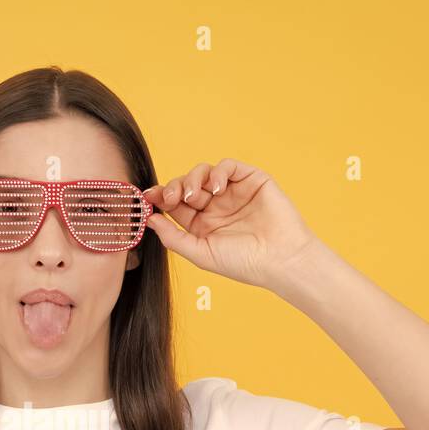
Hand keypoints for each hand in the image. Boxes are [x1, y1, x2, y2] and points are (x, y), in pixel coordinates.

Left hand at [143, 159, 316, 292]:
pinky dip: (217, 172)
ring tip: (195, 195)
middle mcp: (216, 207)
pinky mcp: (251, 180)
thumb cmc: (243, 263)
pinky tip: (216, 188)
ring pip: (203, 173)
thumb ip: (173, 237)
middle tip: (170, 197)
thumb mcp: (200, 253)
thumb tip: (148, 219)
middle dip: (173, 188)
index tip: (147, 198)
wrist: (280, 259)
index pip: (175, 205)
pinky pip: (227, 166)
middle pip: (185, 186)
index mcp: (202, 225)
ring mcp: (233, 192)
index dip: (160, 198)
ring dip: (192, 179)